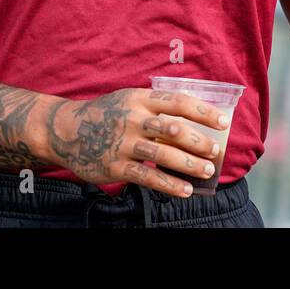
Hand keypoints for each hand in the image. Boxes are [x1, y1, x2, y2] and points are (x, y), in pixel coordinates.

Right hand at [46, 88, 226, 197]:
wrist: (66, 130)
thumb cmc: (106, 114)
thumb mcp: (128, 99)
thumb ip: (156, 107)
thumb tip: (192, 119)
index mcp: (139, 99)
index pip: (177, 102)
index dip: (203, 111)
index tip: (223, 121)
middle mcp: (132, 119)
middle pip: (173, 129)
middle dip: (199, 141)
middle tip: (215, 150)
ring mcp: (123, 143)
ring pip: (163, 154)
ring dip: (189, 164)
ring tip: (207, 171)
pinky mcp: (115, 166)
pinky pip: (147, 177)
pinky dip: (169, 184)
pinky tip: (185, 190)